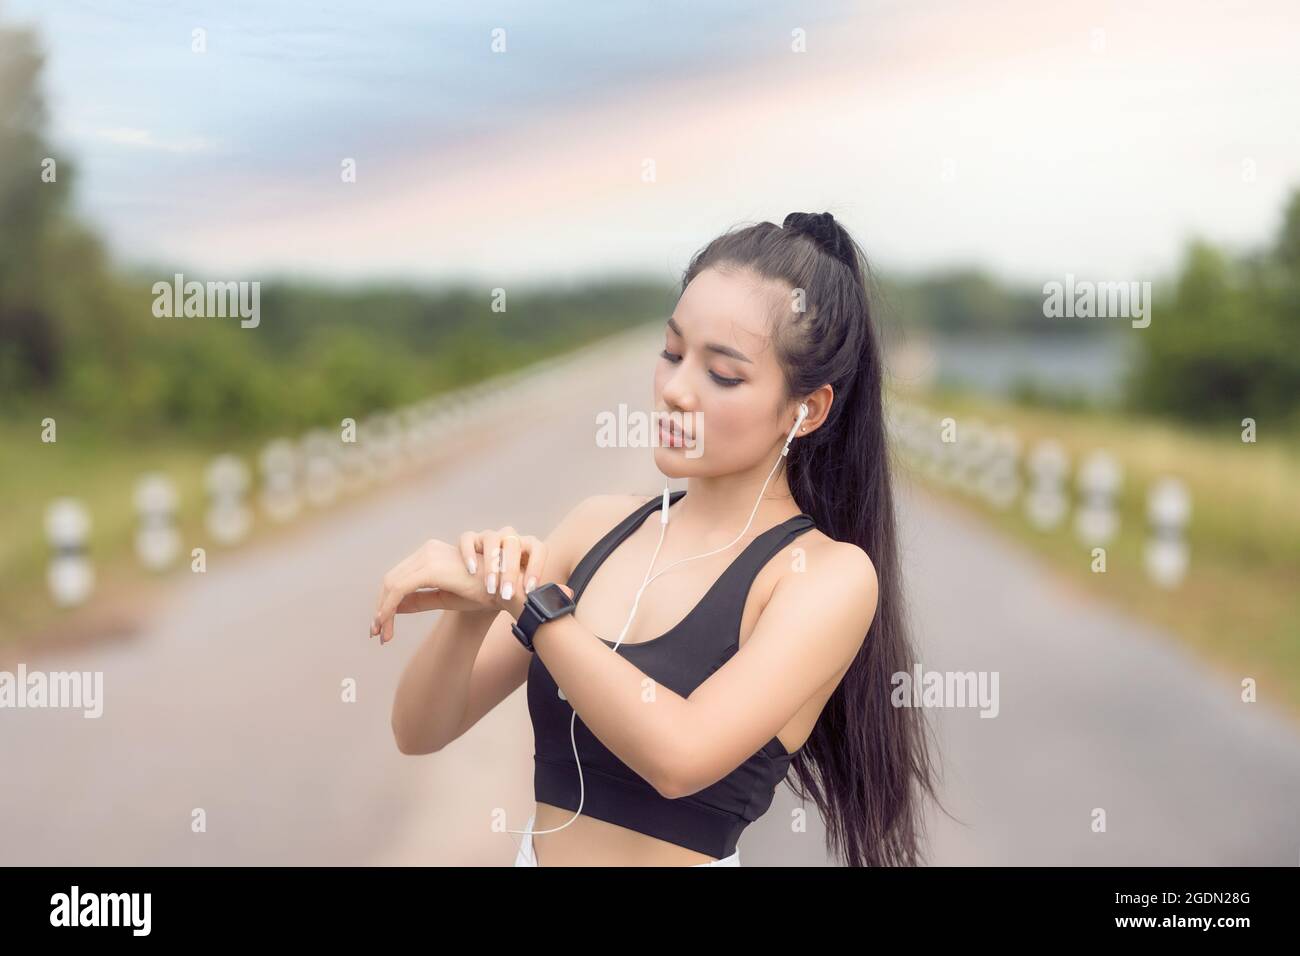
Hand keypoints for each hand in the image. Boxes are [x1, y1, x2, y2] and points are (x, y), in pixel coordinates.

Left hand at [369, 537, 499, 644]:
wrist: (507, 590)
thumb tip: (391, 608)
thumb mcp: (444, 597)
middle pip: (391, 580)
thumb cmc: (482, 592)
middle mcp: (428, 550)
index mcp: (431, 553)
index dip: (386, 601)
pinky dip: (389, 608)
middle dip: (381, 609)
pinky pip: (399, 589)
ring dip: (383, 611)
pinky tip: (387, 625)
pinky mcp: (431, 569)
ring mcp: (429, 557)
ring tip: (383, 634)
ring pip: (392, 585)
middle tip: (378, 635)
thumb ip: (419, 600)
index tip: (382, 626)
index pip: (399, 577)